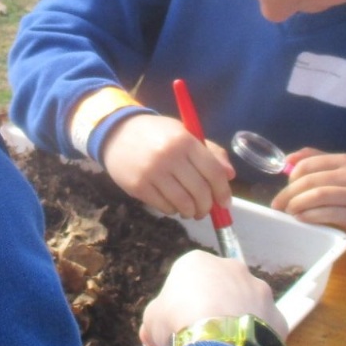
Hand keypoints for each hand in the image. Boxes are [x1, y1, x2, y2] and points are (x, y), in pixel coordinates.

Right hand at [99, 113, 233, 219]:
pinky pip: (164, 207)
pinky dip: (173, 210)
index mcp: (185, 141)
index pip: (213, 172)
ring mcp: (152, 173)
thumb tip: (230, 175)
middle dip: (207, 206)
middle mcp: (169, 156)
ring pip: (183, 203)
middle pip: (200, 191)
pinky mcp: (138, 187)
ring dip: (191, 212)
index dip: (222, 191)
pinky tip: (173, 204)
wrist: (116, 133)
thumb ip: (210, 152)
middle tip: (206, 209)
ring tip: (191, 210)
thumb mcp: (184, 133)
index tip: (224, 202)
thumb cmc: (156, 133)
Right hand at [140, 250, 286, 345]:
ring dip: (238, 321)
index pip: (189, 278)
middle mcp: (232, 268)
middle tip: (202, 334)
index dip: (182, 302)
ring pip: (247, 305)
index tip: (178, 323)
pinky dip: (256, 340)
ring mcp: (259, 290)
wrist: (218, 343)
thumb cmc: (177, 322)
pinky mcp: (278, 316)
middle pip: (222, 287)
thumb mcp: (152, 321)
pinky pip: (265, 328)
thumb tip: (150, 335)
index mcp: (198, 262)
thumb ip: (155, 323)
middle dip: (215, 307)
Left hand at [269, 149, 345, 242]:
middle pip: (311, 181)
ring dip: (298, 205)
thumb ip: (316, 160)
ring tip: (289, 212)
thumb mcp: (341, 169)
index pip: (309, 164)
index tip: (285, 188)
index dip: (291, 177)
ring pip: (319, 196)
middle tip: (278, 204)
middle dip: (289, 193)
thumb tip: (287, 160)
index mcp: (345, 161)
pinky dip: (311, 216)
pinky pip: (329, 214)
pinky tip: (302, 219)